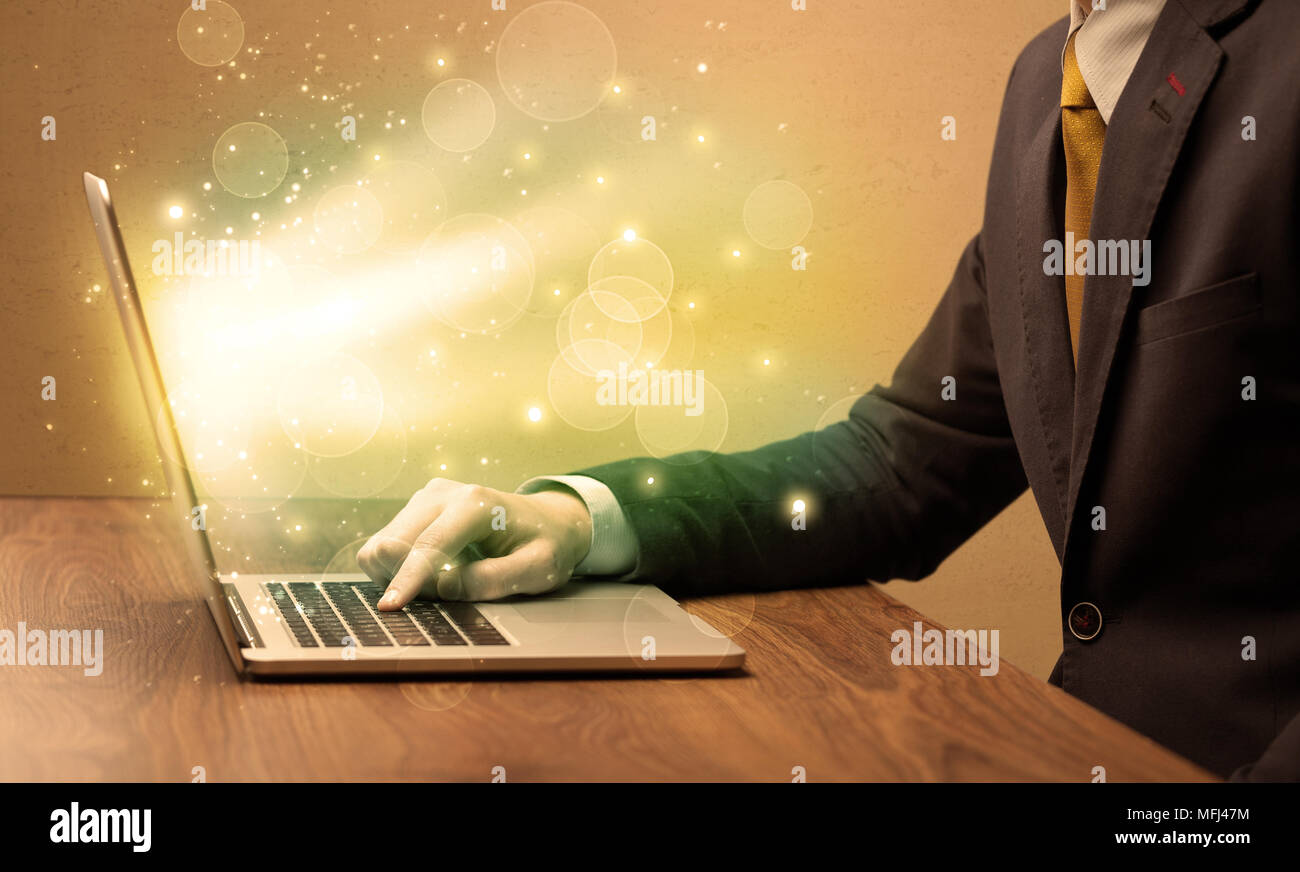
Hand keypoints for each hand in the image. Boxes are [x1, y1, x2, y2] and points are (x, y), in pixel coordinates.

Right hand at [357, 478, 592, 608]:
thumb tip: (444, 589)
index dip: (408, 579)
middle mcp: (442, 494)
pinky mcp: (415, 509)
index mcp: (474, 504)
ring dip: (400, 576)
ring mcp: (424, 498)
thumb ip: (494, 580)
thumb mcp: (538, 569)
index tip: (390, 607)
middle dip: (406, 580)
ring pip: (381, 547)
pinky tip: (430, 573)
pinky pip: (385, 547)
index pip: (429, 545)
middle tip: (443, 595)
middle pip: (391, 543)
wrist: (546, 520)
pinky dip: (398, 569)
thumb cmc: (546, 545)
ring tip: (443, 582)